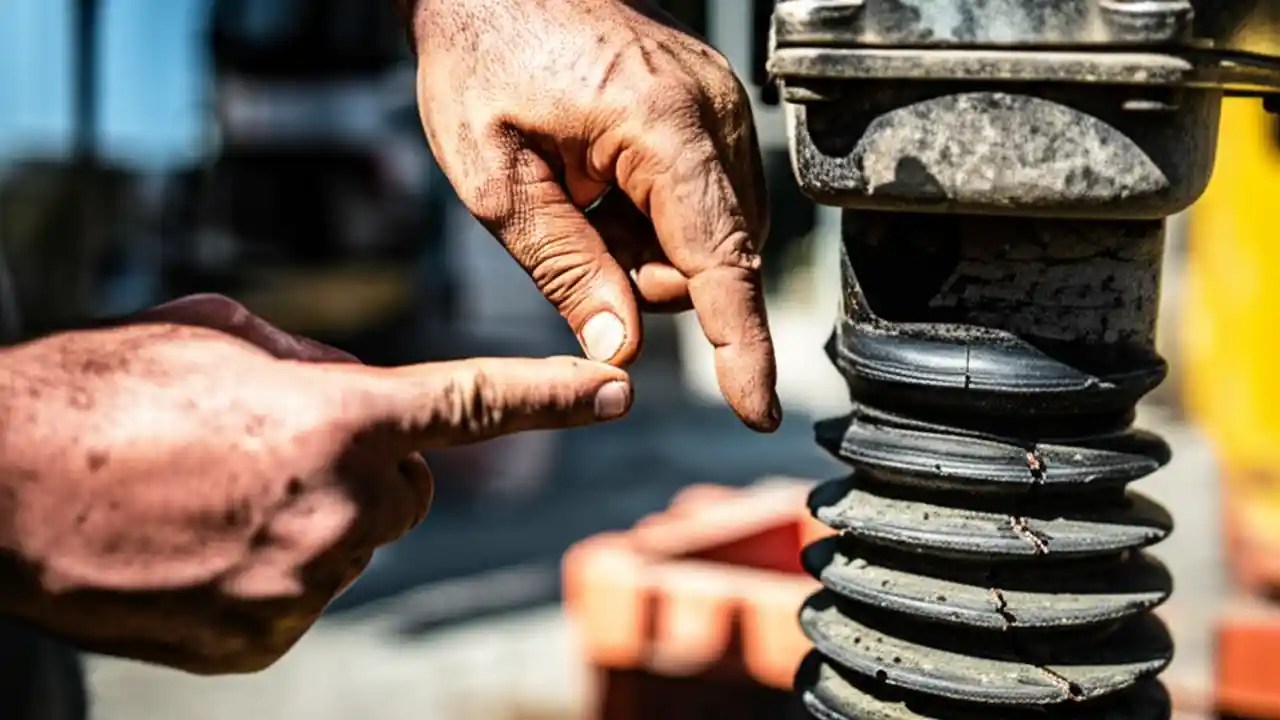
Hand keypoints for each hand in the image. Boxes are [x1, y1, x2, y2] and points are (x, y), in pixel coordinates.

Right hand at [0, 295, 630, 672]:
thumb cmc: (103, 391)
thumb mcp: (223, 335)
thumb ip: (317, 363)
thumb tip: (360, 389)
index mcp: (341, 417)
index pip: (474, 406)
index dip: (552, 397)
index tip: (613, 392)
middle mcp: (341, 508)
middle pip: (411, 492)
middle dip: (377, 469)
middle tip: (290, 449)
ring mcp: (304, 583)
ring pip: (354, 544)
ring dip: (316, 517)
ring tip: (219, 491)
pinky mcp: (263, 638)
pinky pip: (303, 594)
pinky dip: (276, 569)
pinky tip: (207, 543)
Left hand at [410, 0, 778, 430]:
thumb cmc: (481, 60)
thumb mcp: (499, 182)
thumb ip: (566, 270)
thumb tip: (621, 350)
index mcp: (663, 129)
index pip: (719, 262)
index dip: (740, 346)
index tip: (757, 412)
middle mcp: (712, 112)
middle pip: (719, 254)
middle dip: (655, 278)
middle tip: (582, 237)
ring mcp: (719, 103)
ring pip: (715, 230)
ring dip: (654, 246)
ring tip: (586, 201)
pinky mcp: (710, 104)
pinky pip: (707, 195)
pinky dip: (658, 215)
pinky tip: (606, 185)